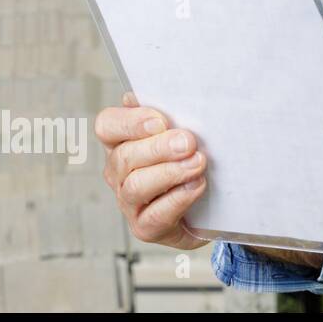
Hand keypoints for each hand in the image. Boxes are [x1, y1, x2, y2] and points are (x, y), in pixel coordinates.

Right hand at [95, 92, 208, 249]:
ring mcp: (130, 202)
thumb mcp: (185, 131)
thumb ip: (172, 112)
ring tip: (198, 163)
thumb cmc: (194, 159)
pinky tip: (197, 186)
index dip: (129, 122)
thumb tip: (146, 94)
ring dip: (170, 172)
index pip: (107, 125)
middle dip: (159, 147)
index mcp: (123, 142)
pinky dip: (179, 198)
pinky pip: (155, 215)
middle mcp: (120, 172)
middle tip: (189, 142)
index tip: (159, 121)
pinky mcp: (146, 227)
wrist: (215, 204)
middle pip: (125, 156)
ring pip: (136, 186)